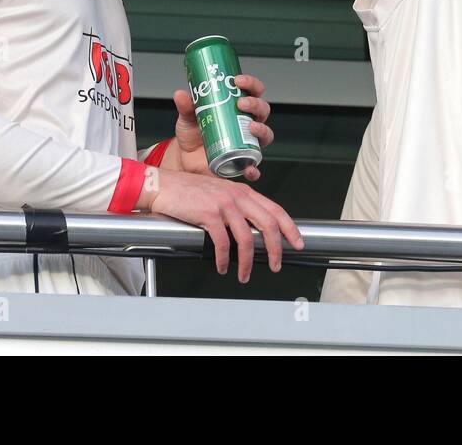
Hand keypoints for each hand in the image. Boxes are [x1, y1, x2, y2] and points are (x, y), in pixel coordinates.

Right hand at [142, 168, 302, 280]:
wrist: (164, 186)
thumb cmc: (189, 191)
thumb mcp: (221, 193)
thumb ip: (238, 206)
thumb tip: (253, 229)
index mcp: (244, 191)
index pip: (275, 209)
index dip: (290, 227)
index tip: (297, 243)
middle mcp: (238, 196)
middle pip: (268, 225)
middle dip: (276, 249)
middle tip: (276, 265)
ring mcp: (224, 205)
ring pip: (247, 238)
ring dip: (247, 262)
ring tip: (244, 275)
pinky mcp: (208, 214)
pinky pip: (223, 243)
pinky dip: (225, 259)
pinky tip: (223, 266)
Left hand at [165, 80, 272, 180]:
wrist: (185, 159)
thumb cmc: (193, 134)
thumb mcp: (188, 118)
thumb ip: (186, 106)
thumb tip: (181, 94)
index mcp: (238, 108)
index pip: (253, 91)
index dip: (251, 84)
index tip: (238, 80)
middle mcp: (247, 124)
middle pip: (263, 110)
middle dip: (256, 104)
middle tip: (241, 103)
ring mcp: (247, 143)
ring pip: (265, 135)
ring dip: (262, 129)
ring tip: (250, 126)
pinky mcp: (241, 162)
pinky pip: (254, 167)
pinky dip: (255, 169)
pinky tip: (249, 168)